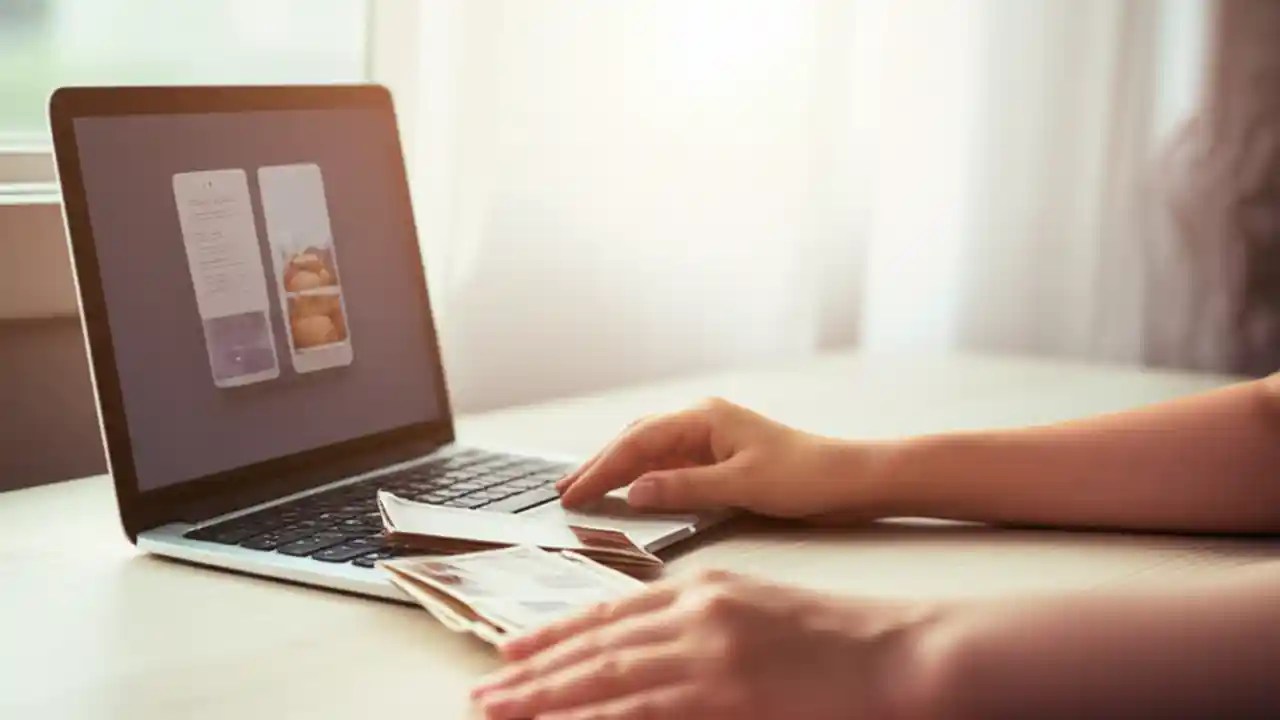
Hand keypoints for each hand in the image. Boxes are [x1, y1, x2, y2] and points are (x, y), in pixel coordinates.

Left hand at [471, 570, 940, 719]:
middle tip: (485, 687)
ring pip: (604, 674)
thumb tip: (646, 650)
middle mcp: (695, 609)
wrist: (898, 652)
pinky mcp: (724, 691)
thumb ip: (700, 621)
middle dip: (534, 666)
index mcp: (704, 585)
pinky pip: (639, 709)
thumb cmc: (839, 638)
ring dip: (543, 695)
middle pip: (596, 640)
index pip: (611, 608)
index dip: (557, 630)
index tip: (515, 648)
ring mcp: (707, 650)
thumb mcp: (758, 609)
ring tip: (498, 709)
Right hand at [557, 397, 882, 518]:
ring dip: (617, 468)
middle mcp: (703, 420)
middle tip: (565, 491)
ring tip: (584, 488)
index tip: (573, 493)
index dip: (601, 468)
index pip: (637, 442)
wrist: (851, 478)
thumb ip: (683, 488)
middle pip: (636, 440)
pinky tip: (629, 489)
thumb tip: (633, 491)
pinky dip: (642, 476)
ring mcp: (711, 437)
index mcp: (705, 417)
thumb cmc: (806, 476)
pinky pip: (668, 462)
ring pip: (649, 449)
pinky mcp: (720, 456)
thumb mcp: (741, 486)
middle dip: (599, 464)